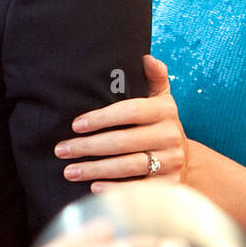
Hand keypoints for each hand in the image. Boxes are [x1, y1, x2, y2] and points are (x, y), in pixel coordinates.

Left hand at [56, 55, 186, 188]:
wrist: (183, 158)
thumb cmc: (159, 123)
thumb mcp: (161, 98)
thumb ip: (154, 77)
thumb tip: (146, 58)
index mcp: (165, 110)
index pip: (130, 111)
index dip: (101, 118)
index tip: (76, 125)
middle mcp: (171, 135)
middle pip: (123, 142)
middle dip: (88, 147)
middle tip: (61, 150)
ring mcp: (171, 162)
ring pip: (127, 166)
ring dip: (94, 170)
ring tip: (69, 171)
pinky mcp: (170, 185)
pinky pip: (137, 188)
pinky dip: (114, 188)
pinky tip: (93, 187)